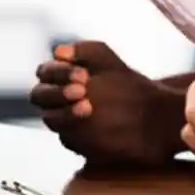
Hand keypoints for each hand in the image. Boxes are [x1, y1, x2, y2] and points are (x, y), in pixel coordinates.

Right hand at [30, 41, 184, 166]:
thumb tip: (59, 52)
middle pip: (40, 96)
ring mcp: (66, 123)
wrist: (154, 115)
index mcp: (60, 77)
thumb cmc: (129, 84)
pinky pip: (68, 140)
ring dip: (65, 113)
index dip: (59, 73)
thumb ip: (85, 50)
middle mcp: (58, 101)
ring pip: (51, 119)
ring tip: (88, 108)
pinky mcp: (77, 144)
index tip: (83, 75)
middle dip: (58, 92)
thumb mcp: (109, 60)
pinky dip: (78, 132)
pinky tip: (95, 129)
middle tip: (82, 91)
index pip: (45, 73)